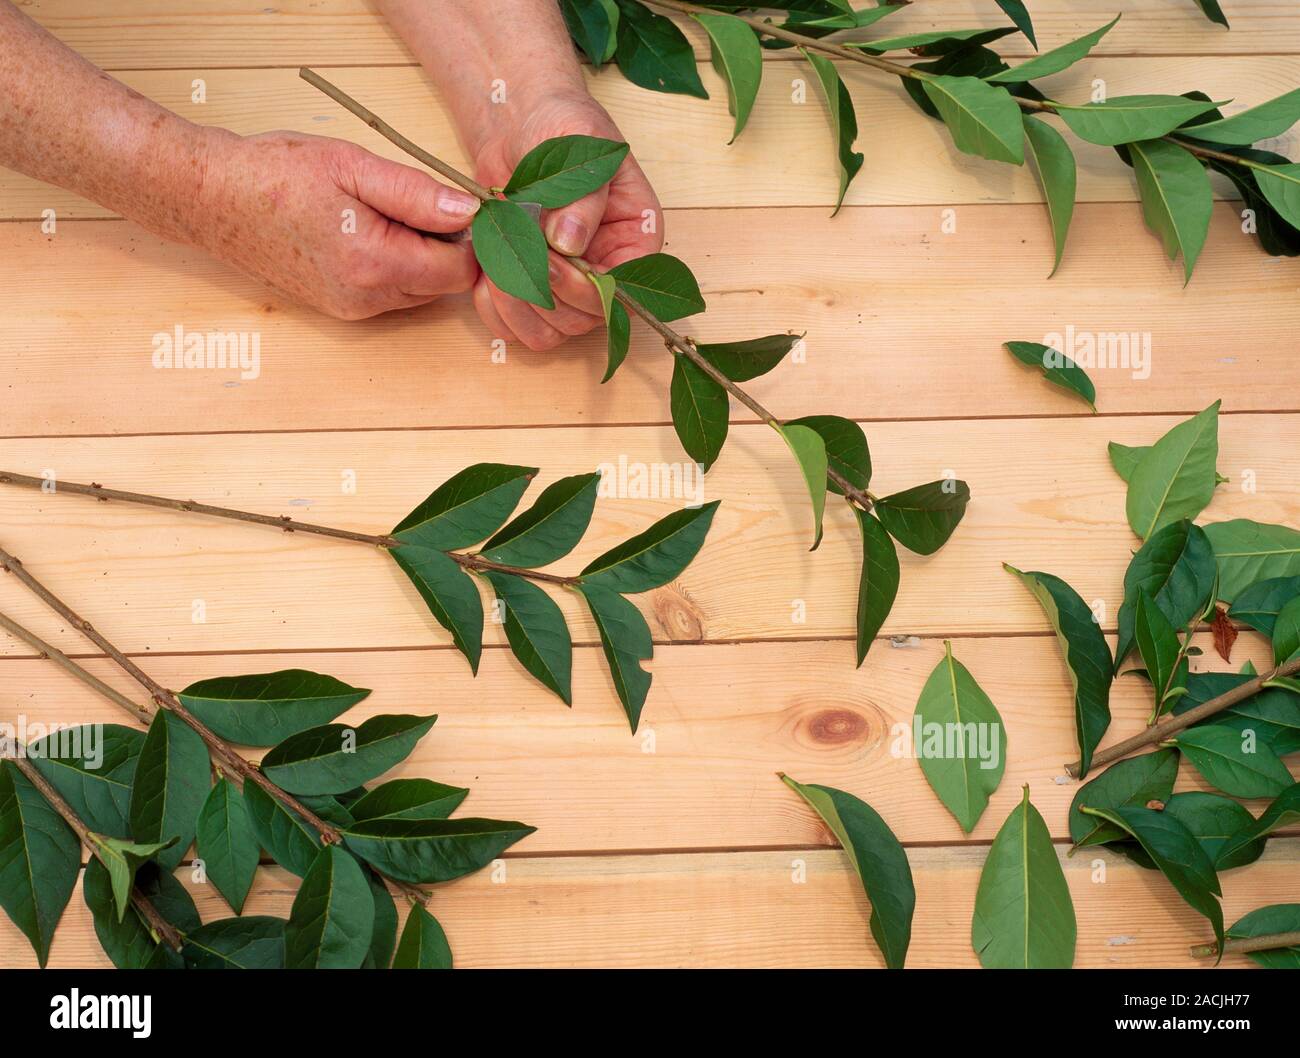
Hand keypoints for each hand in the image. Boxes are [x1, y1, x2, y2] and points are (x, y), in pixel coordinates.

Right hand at [194, 129, 480, 319]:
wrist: (214, 199)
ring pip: (422, 291)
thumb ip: (416, 192)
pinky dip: (397, 265)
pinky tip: (368, 231)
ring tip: (383, 212)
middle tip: (415, 199)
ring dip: (421, 255)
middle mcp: (367, 299)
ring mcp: (354, 310)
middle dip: (446, 244)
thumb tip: (469, 211)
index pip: (460, 269)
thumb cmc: (276, 174)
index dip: (470, 236)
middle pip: (445, 284)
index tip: (458, 202)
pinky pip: (394, 294)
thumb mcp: (352, 165)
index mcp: (374, 263)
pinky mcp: (342, 310)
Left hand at [471, 90, 663, 349]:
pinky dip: (495, 310)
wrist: (521, 123)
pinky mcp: (532, 291)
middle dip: (541, 291)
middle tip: (511, 250)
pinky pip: (516, 327)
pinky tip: (483, 274)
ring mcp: (568, 288)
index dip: (585, 289)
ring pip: (548, 332)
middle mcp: (607, 274)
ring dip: (513, 304)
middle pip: (581, 320)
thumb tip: (570, 243)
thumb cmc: (561, 125)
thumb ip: (582, 196)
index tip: (550, 259)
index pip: (621, 294)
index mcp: (635, 243)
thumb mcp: (580, 142)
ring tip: (494, 258)